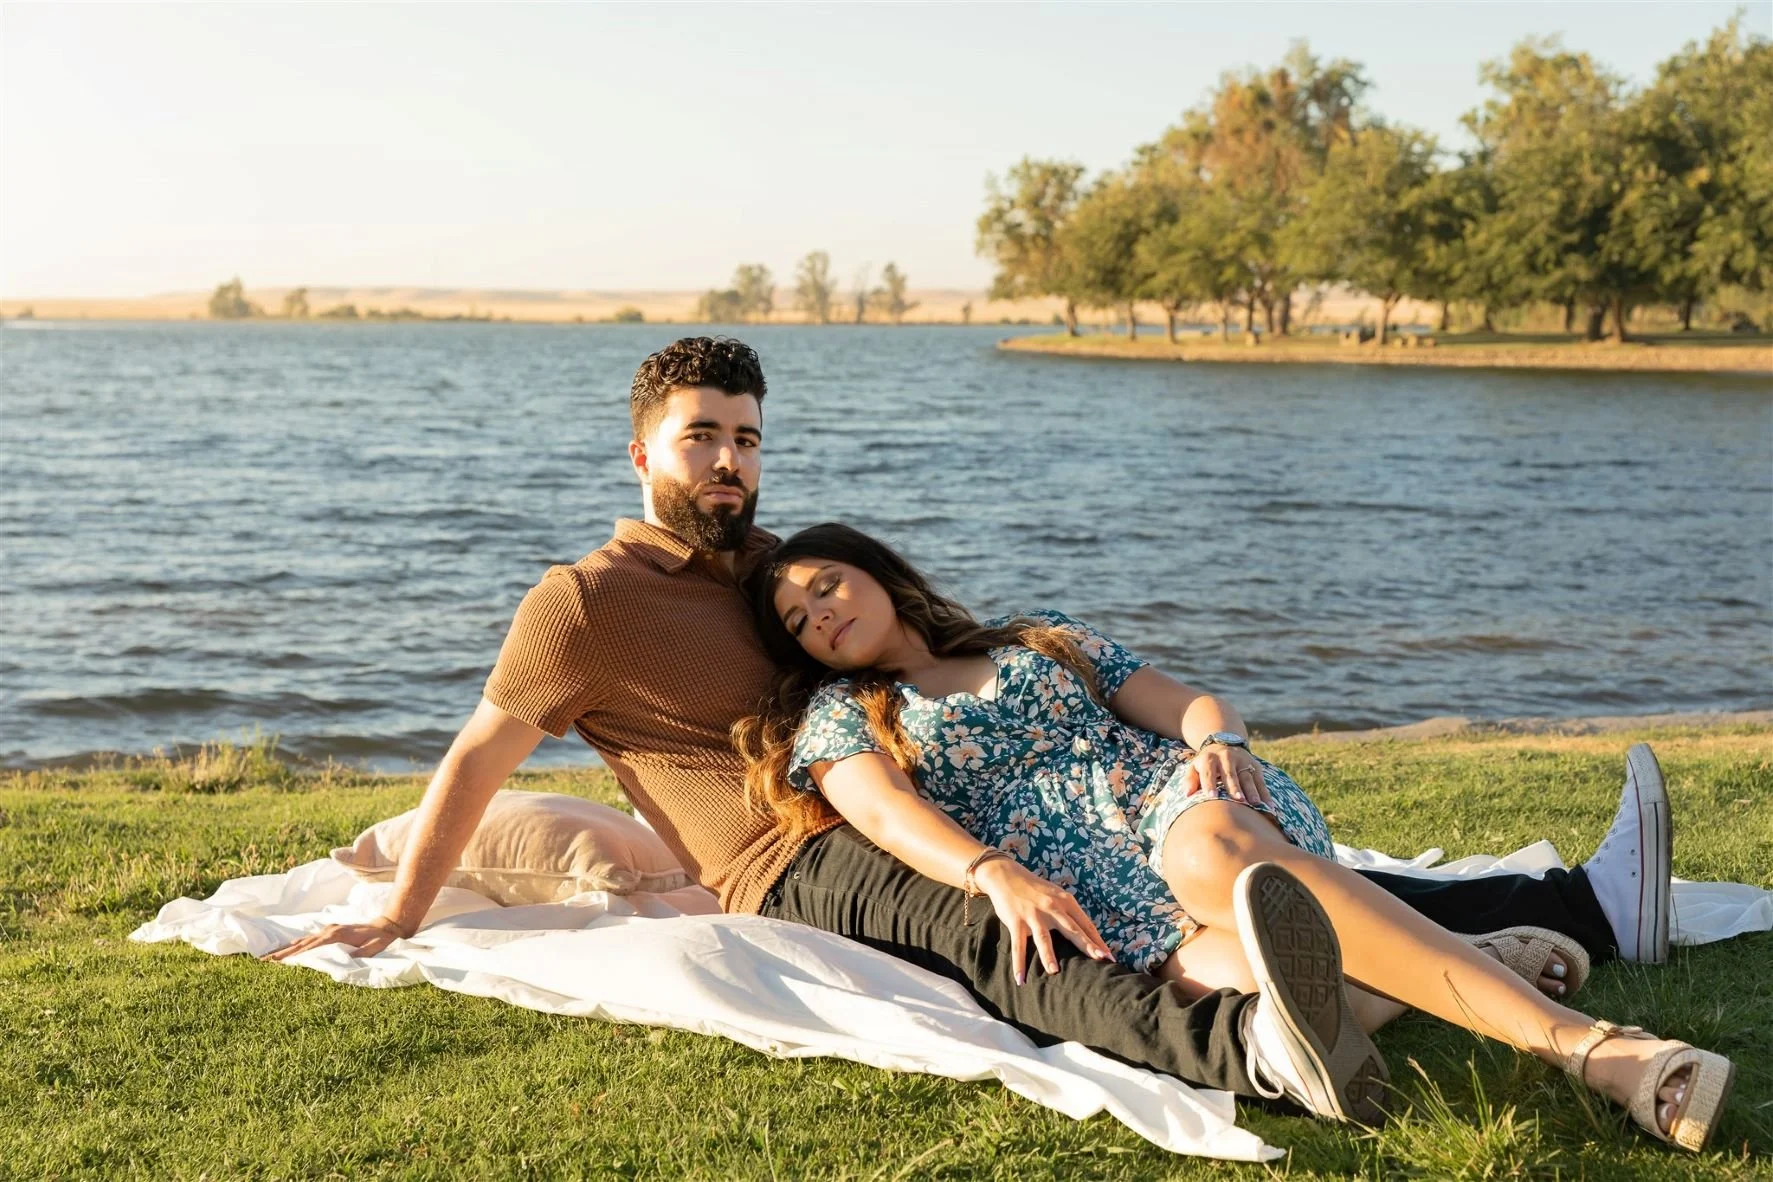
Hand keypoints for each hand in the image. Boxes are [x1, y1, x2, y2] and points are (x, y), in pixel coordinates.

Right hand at [260, 916, 410, 962]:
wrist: (387, 926)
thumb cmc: (380, 940)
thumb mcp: (373, 948)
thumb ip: (360, 954)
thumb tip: (345, 959)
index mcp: (335, 936)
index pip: (309, 947)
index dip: (293, 955)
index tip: (277, 962)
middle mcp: (329, 931)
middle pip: (301, 944)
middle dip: (282, 953)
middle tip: (263, 961)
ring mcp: (329, 930)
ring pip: (303, 941)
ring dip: (286, 949)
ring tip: (269, 957)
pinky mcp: (331, 931)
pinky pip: (310, 939)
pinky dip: (298, 945)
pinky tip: (290, 948)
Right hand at [974, 857, 1112, 983]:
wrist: (1006, 875)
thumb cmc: (1035, 890)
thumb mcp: (1056, 896)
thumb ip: (1069, 913)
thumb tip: (1087, 934)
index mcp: (1065, 901)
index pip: (1085, 924)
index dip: (1098, 941)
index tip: (1110, 957)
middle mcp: (1051, 908)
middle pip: (1072, 929)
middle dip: (1087, 944)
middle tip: (1100, 959)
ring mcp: (1033, 915)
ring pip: (1043, 938)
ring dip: (1048, 955)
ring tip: (1054, 972)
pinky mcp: (1015, 921)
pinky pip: (1018, 945)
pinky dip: (1019, 963)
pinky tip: (1020, 978)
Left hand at [1185, 745, 1272, 806]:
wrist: (1224, 743)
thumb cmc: (1207, 763)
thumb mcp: (1195, 767)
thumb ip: (1190, 780)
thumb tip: (1187, 794)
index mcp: (1209, 759)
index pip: (1209, 772)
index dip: (1209, 784)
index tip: (1212, 796)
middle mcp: (1227, 758)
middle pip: (1231, 774)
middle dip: (1235, 787)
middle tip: (1239, 800)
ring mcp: (1242, 761)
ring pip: (1248, 777)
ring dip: (1253, 791)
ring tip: (1256, 804)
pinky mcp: (1255, 765)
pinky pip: (1261, 781)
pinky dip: (1265, 793)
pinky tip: (1269, 806)